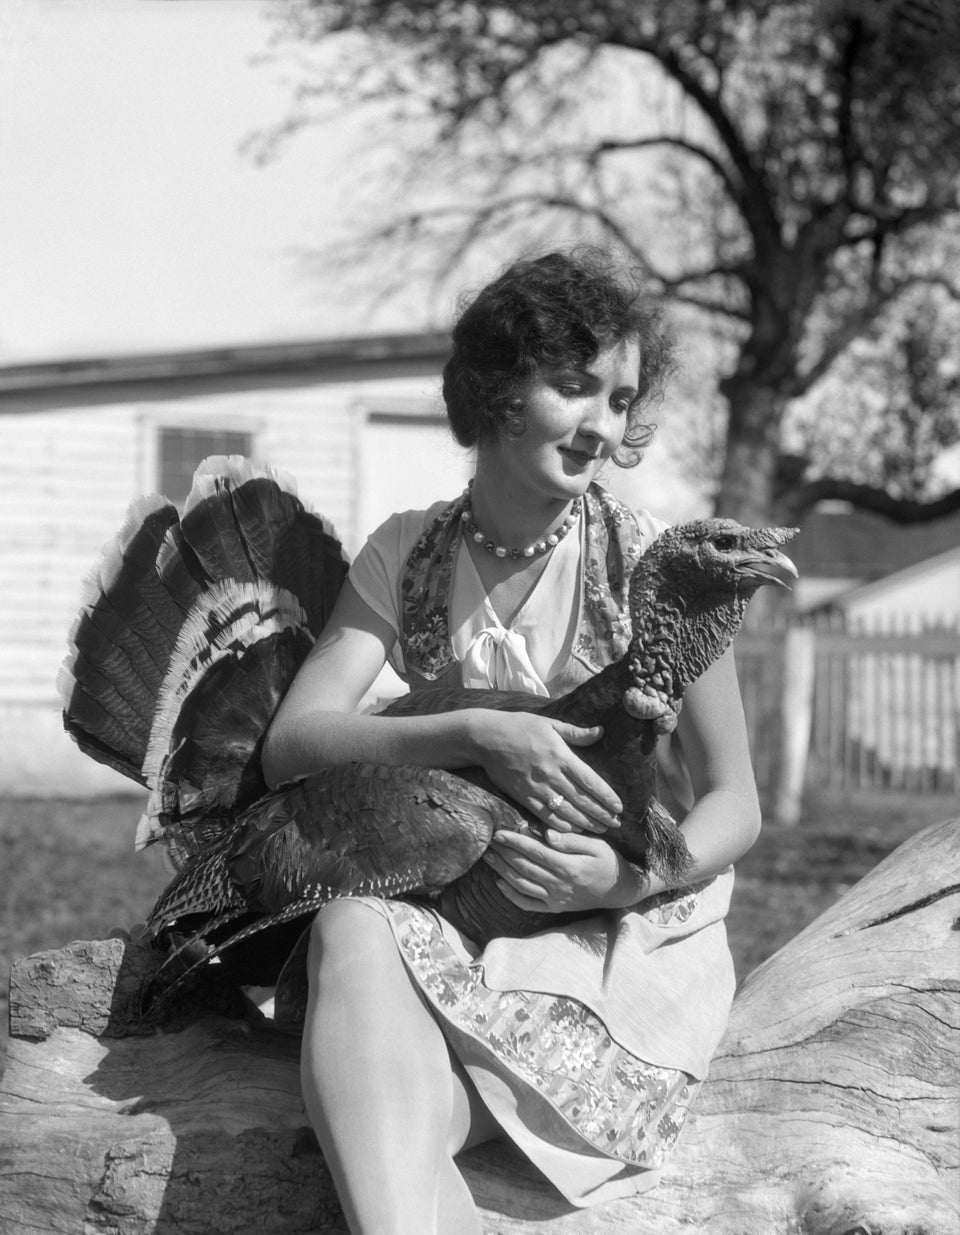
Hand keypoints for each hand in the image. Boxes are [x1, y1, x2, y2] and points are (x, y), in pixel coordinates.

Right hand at [469, 710, 621, 833]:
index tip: (619, 807)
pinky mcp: (523, 796)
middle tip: (616, 825)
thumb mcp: (550, 724)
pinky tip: (572, 830)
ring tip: (600, 830)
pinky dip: (560, 825)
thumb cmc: (520, 727)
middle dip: (601, 814)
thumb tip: (601, 732)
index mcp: (561, 755)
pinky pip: (544, 816)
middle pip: (582, 800)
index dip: (607, 796)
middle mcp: (551, 774)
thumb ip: (577, 733)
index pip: (590, 781)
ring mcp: (536, 788)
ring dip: (585, 823)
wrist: (487, 738)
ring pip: (566, 811)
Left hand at [481, 828, 644, 913]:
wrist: (620, 891)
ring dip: (502, 871)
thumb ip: (572, 840)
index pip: (535, 852)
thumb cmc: (609, 862)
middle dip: (503, 854)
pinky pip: (528, 904)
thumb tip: (547, 835)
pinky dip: (512, 895)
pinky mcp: (555, 908)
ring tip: (489, 858)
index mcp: (569, 867)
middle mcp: (559, 885)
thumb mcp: (598, 845)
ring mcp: (556, 899)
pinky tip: (500, 883)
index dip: (514, 842)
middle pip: (524, 868)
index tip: (499, 832)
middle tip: (487, 842)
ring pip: (522, 885)